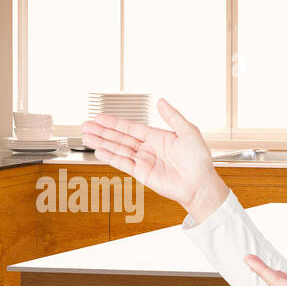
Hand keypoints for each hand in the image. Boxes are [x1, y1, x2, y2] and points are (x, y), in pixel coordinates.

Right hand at [81, 98, 227, 218]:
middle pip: (119, 137)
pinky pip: (122, 163)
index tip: (100, 117)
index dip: (114, 122)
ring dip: (102, 142)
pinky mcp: (142, 174)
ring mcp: (143, 161)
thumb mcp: (188, 131)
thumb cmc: (199, 160)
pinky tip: (99, 151)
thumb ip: (172, 116)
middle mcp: (148, 149)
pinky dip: (110, 157)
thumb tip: (162, 101)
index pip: (130, 128)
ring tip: (86, 136)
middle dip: (102, 131)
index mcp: (157, 137)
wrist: (200, 184)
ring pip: (118, 149)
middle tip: (86, 125)